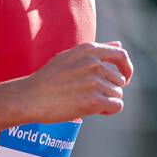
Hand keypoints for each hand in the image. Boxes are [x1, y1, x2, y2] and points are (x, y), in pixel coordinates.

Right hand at [17, 41, 132, 123]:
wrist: (30, 97)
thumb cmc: (48, 79)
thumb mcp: (70, 57)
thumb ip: (97, 50)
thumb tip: (118, 45)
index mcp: (89, 49)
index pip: (121, 56)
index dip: (126, 69)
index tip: (123, 79)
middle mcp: (94, 63)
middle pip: (120, 80)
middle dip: (109, 89)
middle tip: (90, 96)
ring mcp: (95, 81)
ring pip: (117, 94)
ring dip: (106, 100)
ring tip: (85, 101)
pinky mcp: (94, 100)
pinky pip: (116, 106)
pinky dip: (107, 111)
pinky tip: (93, 110)